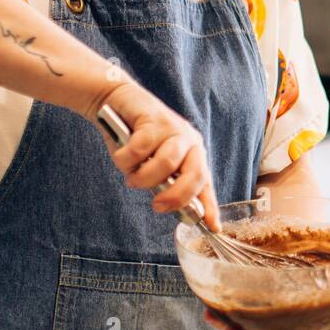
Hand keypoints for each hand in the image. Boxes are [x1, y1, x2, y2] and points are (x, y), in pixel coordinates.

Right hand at [93, 82, 220, 229]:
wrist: (116, 102)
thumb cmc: (135, 138)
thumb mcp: (152, 164)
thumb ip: (163, 181)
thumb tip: (170, 206)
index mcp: (193, 154)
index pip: (205, 183)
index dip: (210, 207)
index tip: (213, 227)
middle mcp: (189, 141)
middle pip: (194, 174)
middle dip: (176, 196)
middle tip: (157, 205)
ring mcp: (174, 129)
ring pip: (166, 164)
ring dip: (144, 177)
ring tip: (132, 176)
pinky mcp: (155, 119)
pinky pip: (140, 150)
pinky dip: (126, 159)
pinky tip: (122, 154)